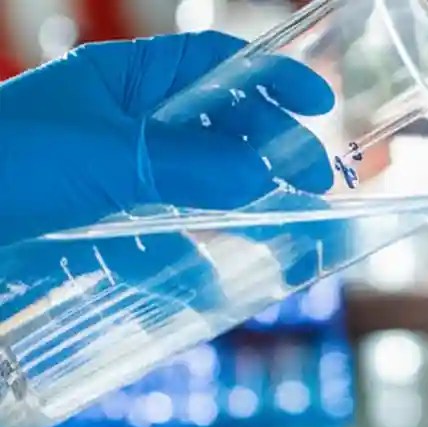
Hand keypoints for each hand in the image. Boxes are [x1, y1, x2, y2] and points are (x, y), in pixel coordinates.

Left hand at [0, 31, 341, 332]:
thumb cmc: (4, 166)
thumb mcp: (106, 156)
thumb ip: (190, 165)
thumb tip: (264, 173)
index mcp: (122, 82)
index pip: (213, 65)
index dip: (270, 78)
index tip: (319, 105)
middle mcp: (123, 127)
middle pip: (217, 129)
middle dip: (269, 151)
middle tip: (312, 184)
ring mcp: (112, 182)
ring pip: (197, 190)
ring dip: (241, 211)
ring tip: (284, 235)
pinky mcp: (101, 236)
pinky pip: (163, 244)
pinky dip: (195, 263)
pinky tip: (217, 284)